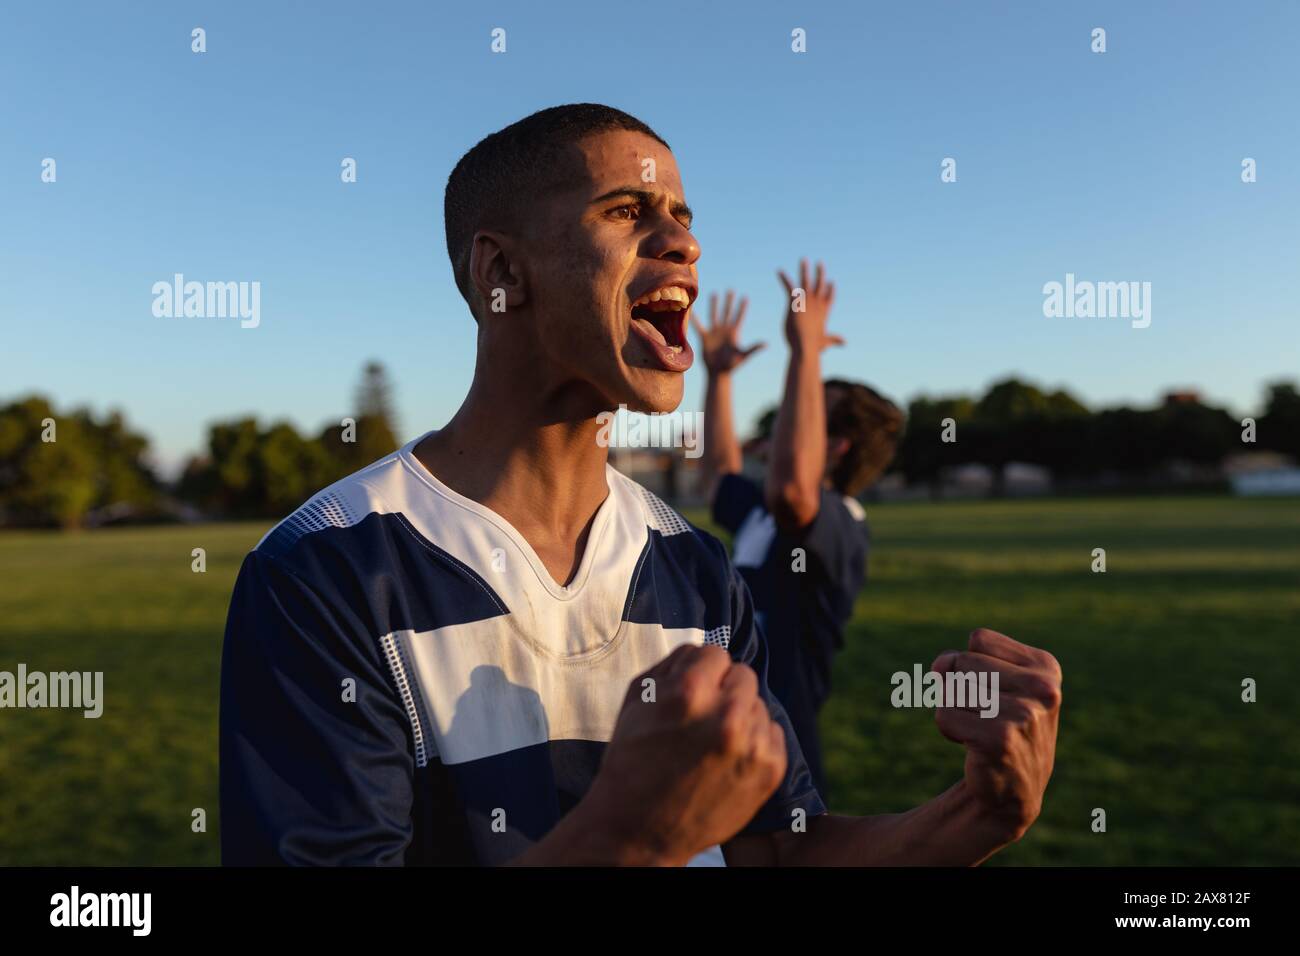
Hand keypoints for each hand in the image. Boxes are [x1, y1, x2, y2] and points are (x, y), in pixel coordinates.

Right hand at [583, 644, 787, 865]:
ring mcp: (752, 745)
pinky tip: (728, 759)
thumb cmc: (632, 761)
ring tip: (712, 743)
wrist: (640, 829)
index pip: (715, 654)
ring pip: (759, 705)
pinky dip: (755, 742)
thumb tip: (700, 653)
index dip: (701, 672)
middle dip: (723, 691)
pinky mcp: (770, 772)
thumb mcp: (636, 701)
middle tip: (703, 718)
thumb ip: (672, 665)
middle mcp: (727, 715)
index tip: (692, 692)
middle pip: (743, 676)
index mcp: (691, 692)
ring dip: (740, 717)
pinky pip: (774, 734)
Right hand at [691, 291, 764, 374]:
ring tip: (714, 294)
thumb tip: (766, 344)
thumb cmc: (732, 366)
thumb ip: (753, 349)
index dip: (742, 307)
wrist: (718, 372)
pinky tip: (691, 311)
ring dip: (714, 305)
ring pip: (714, 315)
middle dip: (729, 301)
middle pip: (727, 312)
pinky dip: (696, 320)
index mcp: (734, 333)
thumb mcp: (743, 356)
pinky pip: (699, 327)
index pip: (739, 317)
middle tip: (730, 290)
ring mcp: (715, 333)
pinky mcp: (705, 338)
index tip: (745, 297)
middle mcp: (725, 330)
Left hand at [777, 259, 843, 354]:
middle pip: (820, 284)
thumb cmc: (814, 347)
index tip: (832, 282)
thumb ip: (835, 340)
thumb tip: (846, 342)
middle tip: (820, 263)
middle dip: (820, 273)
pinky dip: (784, 278)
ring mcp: (806, 301)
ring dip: (805, 269)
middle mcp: (817, 303)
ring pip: (806, 280)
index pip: (829, 297)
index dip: (830, 290)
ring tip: (803, 259)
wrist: (804, 346)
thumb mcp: (826, 342)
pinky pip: (789, 286)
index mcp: (824, 312)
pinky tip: (779, 271)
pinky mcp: (795, 301)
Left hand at [932, 628, 1061, 841]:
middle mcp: (1042, 688)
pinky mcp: (999, 737)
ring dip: (955, 710)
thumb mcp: (989, 681)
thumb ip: (960, 660)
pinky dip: (949, 730)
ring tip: (981, 730)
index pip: (979, 639)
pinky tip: (974, 746)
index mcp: (1046, 666)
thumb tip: (941, 665)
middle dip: (960, 688)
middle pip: (962, 662)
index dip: (971, 664)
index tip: (993, 692)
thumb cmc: (1000, 725)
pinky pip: (944, 714)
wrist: (1013, 789)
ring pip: (951, 688)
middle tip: (986, 716)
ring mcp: (1024, 713)